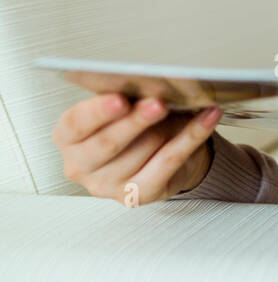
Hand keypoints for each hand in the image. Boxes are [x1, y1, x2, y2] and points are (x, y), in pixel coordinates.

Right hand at [53, 92, 221, 205]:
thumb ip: (126, 99)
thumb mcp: (120, 108)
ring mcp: (107, 186)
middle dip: (136, 120)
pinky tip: (206, 119)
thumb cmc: (132, 127)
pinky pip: (170, 161)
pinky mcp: (138, 195)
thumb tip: (150, 86)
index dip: (98, 111)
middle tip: (158, 103)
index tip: (119, 99)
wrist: (155, 157)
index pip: (76, 124)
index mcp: (68, 138)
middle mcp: (81, 165)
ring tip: (185, 107)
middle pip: (108, 142)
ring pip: (143, 150)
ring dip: (167, 126)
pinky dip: (192, 136)